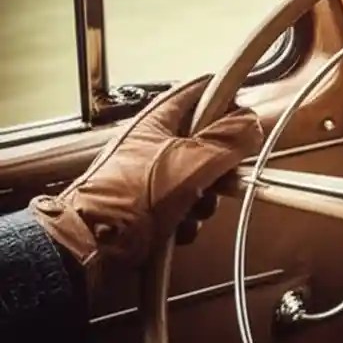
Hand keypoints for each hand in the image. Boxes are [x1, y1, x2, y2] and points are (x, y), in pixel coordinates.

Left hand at [29, 75, 262, 286]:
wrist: (91, 249)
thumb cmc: (125, 201)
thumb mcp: (190, 163)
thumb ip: (228, 141)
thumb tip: (251, 124)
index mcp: (157, 121)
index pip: (199, 93)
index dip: (225, 100)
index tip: (243, 114)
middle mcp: (152, 145)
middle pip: (206, 143)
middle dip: (219, 166)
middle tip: (221, 176)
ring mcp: (149, 178)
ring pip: (199, 180)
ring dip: (205, 199)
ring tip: (192, 209)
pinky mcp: (148, 208)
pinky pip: (184, 208)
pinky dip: (187, 220)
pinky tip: (177, 226)